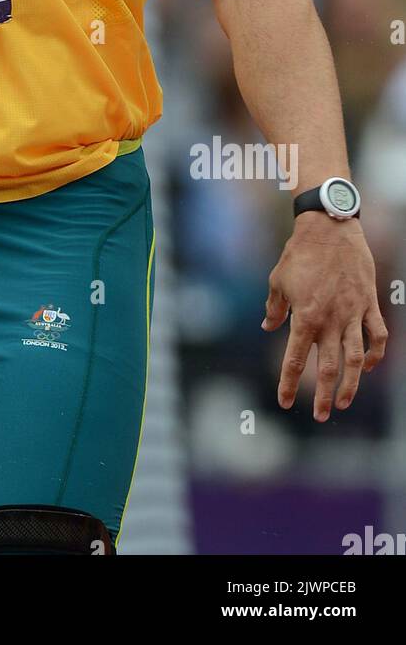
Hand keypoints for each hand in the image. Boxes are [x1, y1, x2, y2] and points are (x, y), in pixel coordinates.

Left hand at [262, 212, 386, 420]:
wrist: (330, 228)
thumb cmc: (299, 252)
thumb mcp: (278, 280)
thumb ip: (274, 308)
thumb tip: (267, 327)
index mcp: (304, 316)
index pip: (295, 359)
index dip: (289, 383)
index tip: (285, 403)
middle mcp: (330, 320)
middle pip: (329, 367)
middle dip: (324, 395)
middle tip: (321, 416)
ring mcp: (353, 313)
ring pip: (356, 358)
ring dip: (352, 384)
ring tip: (345, 402)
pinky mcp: (369, 303)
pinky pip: (377, 335)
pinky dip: (375, 354)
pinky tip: (368, 367)